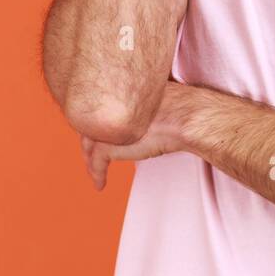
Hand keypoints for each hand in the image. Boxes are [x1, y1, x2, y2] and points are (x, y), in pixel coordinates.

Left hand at [79, 82, 199, 189]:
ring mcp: (105, 127)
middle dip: (88, 140)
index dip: (98, 119)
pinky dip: (97, 174)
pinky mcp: (107, 147)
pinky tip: (100, 183)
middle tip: (90, 153)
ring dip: (90, 159)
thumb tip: (148, 109)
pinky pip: (96, 164)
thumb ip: (141, 103)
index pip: (99, 106)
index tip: (98, 130)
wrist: (185, 118)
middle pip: (89, 125)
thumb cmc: (179, 106)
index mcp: (118, 92)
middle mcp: (106, 107)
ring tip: (94, 169)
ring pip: (89, 146)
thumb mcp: (154, 99)